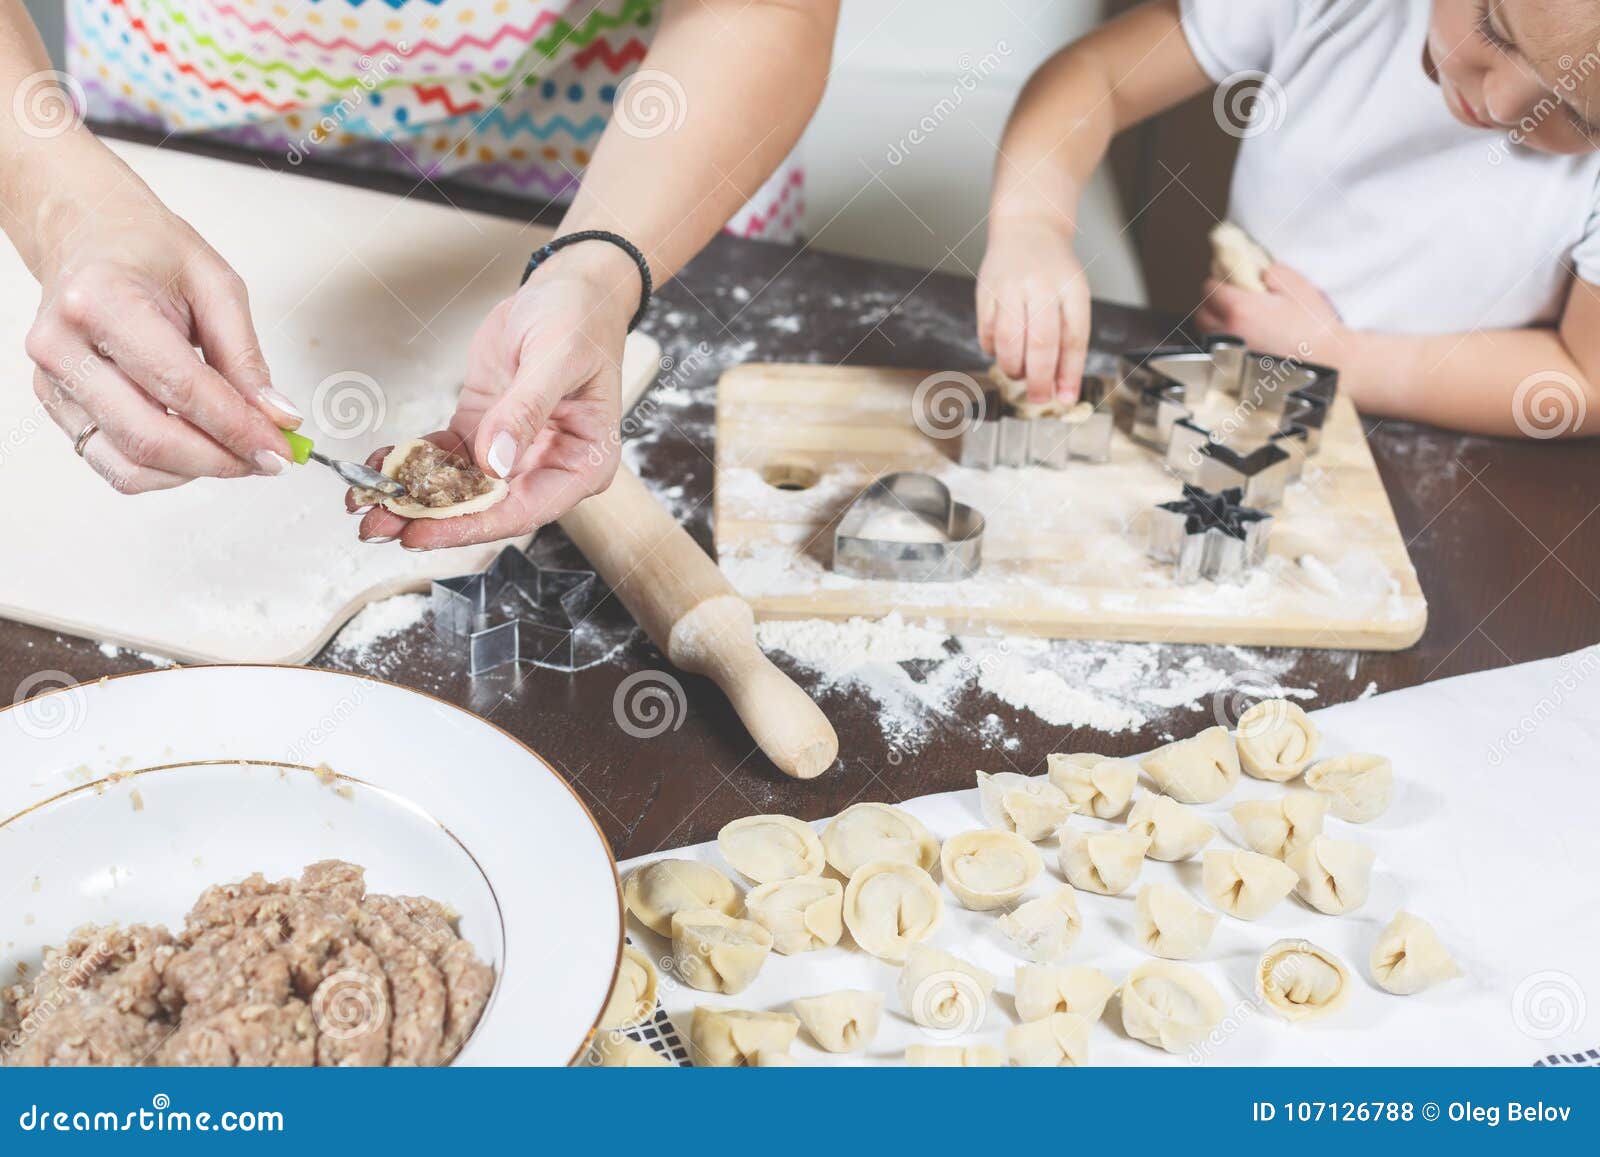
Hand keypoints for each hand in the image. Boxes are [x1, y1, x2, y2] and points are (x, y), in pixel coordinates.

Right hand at [23, 173, 297, 493]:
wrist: (90, 234)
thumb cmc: (148, 250)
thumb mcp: (217, 286)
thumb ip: (247, 358)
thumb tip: (277, 418)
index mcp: (102, 301)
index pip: (181, 388)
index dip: (238, 428)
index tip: (280, 448)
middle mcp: (64, 345)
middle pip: (150, 437)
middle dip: (221, 459)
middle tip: (267, 458)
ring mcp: (53, 380)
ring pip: (130, 465)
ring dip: (196, 471)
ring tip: (235, 450)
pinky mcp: (56, 405)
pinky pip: (115, 465)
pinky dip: (166, 471)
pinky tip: (197, 447)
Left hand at [352, 246, 633, 548]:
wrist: (569, 287)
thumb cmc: (580, 319)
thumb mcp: (557, 358)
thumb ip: (525, 411)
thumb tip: (495, 463)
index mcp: (582, 463)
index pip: (524, 509)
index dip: (471, 525)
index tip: (423, 531)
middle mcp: (547, 466)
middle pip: (486, 507)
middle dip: (431, 519)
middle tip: (378, 525)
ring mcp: (513, 452)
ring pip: (459, 489)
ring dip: (414, 497)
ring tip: (366, 505)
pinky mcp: (484, 430)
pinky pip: (445, 456)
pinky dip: (411, 461)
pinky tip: (379, 464)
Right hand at [976, 217, 1091, 404]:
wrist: (1027, 229)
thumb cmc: (1054, 271)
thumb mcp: (1072, 297)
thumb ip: (1069, 339)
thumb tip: (1061, 387)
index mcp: (1071, 289)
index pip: (1073, 338)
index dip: (1069, 374)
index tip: (1065, 398)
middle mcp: (1041, 286)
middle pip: (1041, 343)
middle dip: (1039, 380)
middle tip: (1039, 398)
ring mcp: (1010, 288)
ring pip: (1009, 342)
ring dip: (1014, 368)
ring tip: (1020, 372)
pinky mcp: (985, 292)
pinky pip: (988, 334)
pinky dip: (994, 351)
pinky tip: (1003, 350)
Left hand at [1195, 263, 1349, 367]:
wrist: (1328, 363)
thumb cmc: (1315, 326)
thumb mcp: (1296, 286)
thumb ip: (1271, 272)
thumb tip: (1256, 271)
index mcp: (1240, 310)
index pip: (1210, 289)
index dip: (1219, 281)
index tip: (1230, 281)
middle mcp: (1228, 334)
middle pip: (1202, 312)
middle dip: (1214, 302)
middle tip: (1232, 298)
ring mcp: (1230, 354)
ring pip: (1207, 334)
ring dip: (1216, 322)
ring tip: (1238, 319)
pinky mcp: (1236, 370)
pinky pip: (1217, 351)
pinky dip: (1223, 341)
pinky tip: (1243, 338)